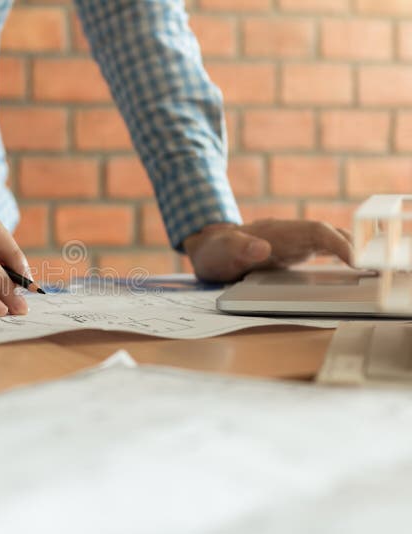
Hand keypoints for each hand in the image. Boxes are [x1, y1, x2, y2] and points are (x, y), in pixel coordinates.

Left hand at [183, 219, 352, 282]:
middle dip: (352, 245)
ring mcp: (290, 243)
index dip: (337, 242)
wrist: (207, 248)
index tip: (354, 257)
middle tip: (372, 266)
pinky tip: (350, 268)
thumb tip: (262, 248)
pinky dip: (337, 256)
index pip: (315, 231)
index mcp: (276, 232)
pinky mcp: (289, 253)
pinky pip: (319, 251)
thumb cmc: (213, 250)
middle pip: (327, 234)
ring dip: (348, 250)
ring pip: (327, 241)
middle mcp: (288, 234)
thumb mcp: (221, 252)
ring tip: (369, 267)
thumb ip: (239, 249)